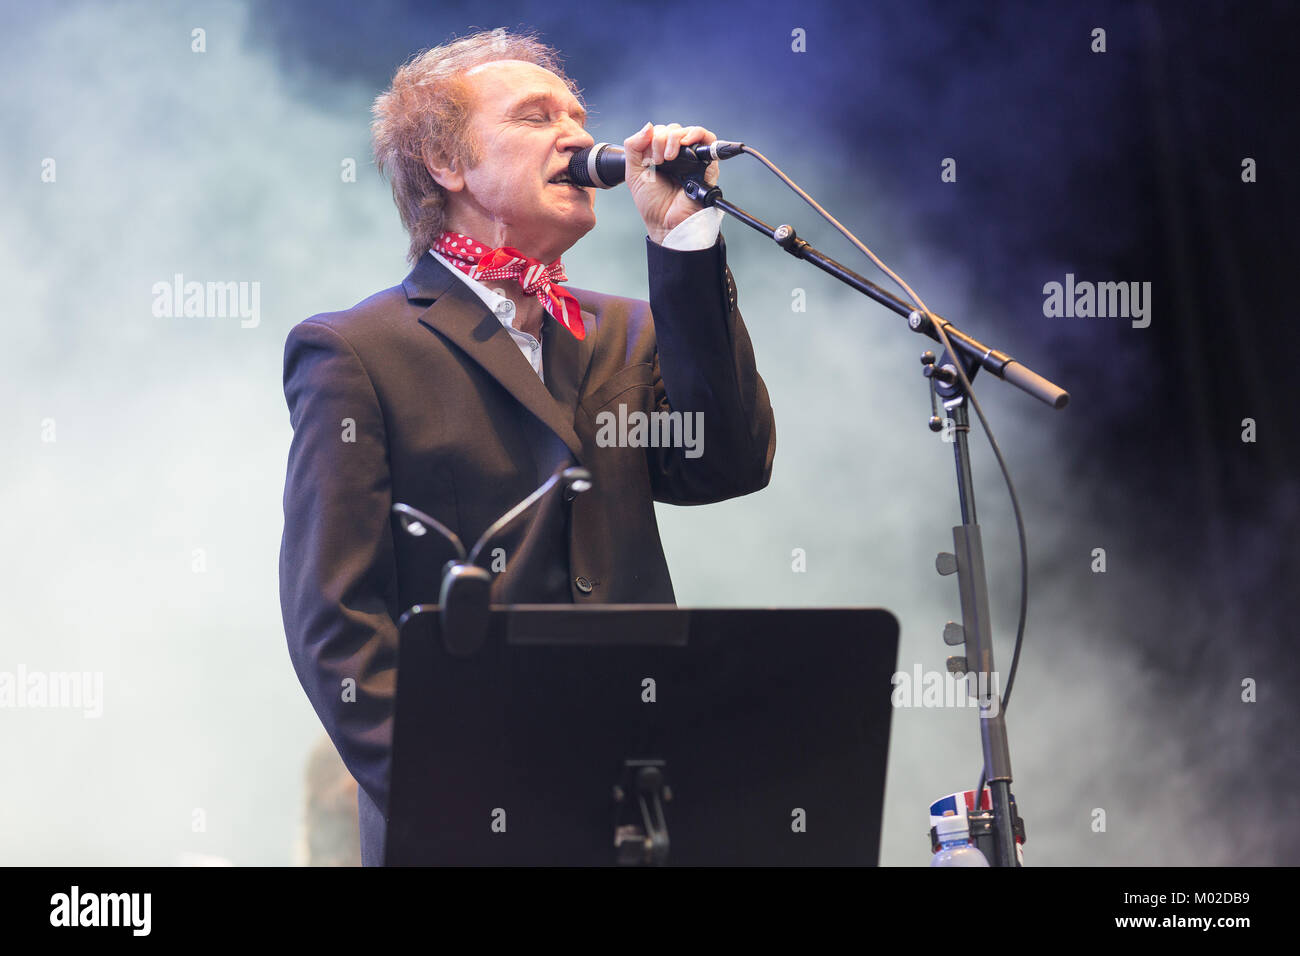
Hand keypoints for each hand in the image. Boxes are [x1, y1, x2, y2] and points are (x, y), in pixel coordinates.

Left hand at [623, 122, 719, 244]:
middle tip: (657, 162)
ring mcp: (692, 158)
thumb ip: (634, 147)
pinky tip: (684, 142)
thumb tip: (647, 126)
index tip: (647, 160)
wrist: (666, 222)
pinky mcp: (706, 164)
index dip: (650, 139)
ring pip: (686, 131)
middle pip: (672, 129)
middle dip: (660, 140)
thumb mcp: (634, 173)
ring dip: (673, 138)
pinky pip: (707, 138)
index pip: (657, 132)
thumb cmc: (653, 204)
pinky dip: (696, 134)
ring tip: (667, 158)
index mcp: (660, 156)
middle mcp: (678, 155)